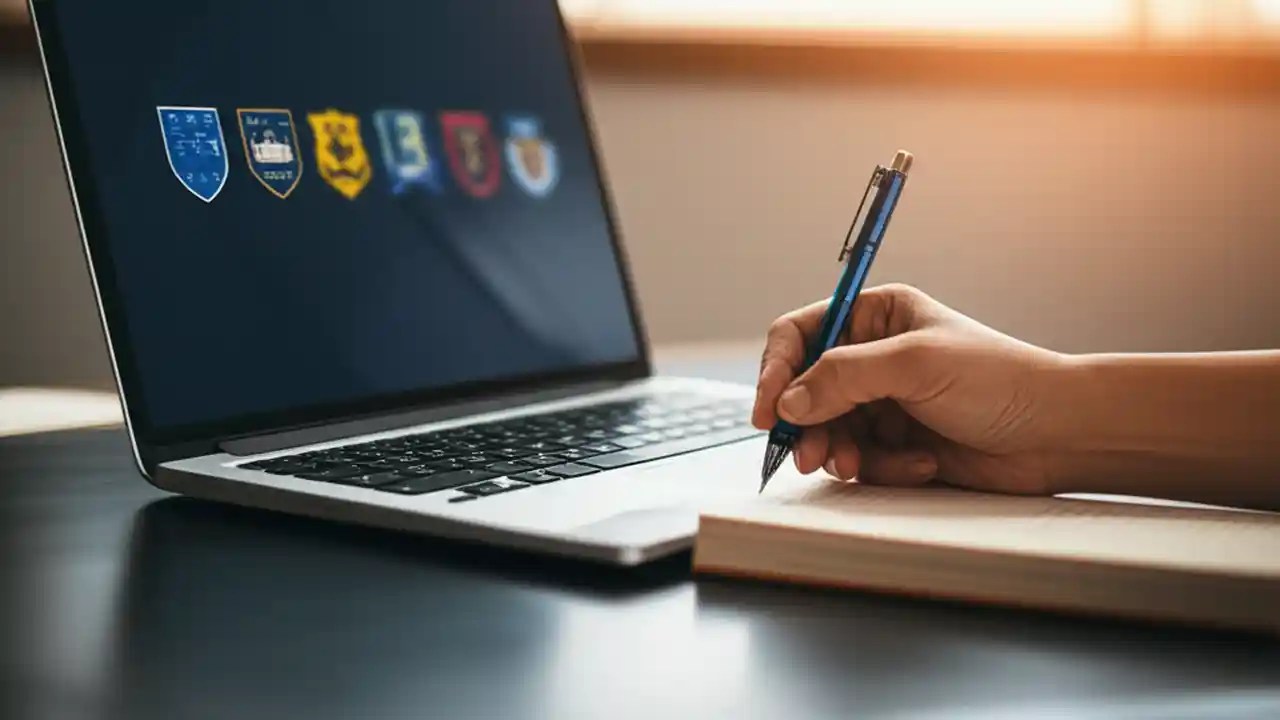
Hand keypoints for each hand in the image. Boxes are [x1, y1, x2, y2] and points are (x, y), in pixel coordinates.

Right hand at [752, 283, 1067, 494]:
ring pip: (827, 430)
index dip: (776, 370)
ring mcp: (884, 402)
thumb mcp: (915, 365)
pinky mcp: (897, 444)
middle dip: (807, 424)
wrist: (1057, 435)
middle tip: (808, 454)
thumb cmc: (1001, 380)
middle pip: (805, 389)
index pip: (801, 334)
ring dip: (840, 452)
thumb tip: (787, 401)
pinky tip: (921, 464)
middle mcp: (874, 357)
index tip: (768, 410)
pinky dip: (881, 468)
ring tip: (860, 466)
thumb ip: (843, 377)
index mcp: (876, 317)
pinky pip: (860, 460)